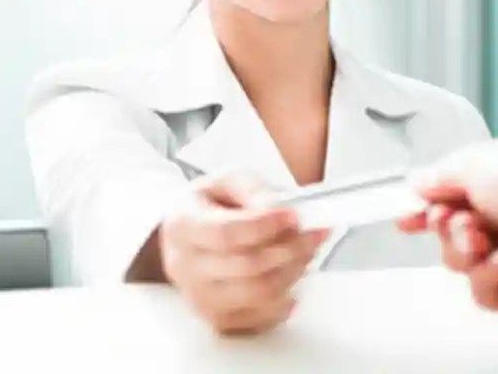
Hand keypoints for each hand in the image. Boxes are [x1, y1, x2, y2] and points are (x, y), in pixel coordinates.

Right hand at [160, 171, 328, 334]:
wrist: (192, 233)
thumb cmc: (213, 205)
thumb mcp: (230, 180)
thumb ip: (254, 189)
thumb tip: (276, 210)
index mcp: (183, 224)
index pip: (225, 233)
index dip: (264, 226)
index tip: (292, 215)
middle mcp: (184, 265)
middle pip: (245, 267)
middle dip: (289, 249)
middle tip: (314, 233)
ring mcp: (199, 297)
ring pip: (257, 295)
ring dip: (292, 272)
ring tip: (307, 252)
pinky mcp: (217, 318)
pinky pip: (260, 319)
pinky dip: (286, 299)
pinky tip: (293, 276)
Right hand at [400, 139, 497, 312]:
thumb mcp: (474, 164)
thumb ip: (440, 176)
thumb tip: (419, 181)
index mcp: (497, 184)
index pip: (450, 200)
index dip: (425, 211)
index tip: (407, 219)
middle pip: (450, 236)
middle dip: (447, 229)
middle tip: (459, 221)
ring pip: (462, 265)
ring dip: (464, 251)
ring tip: (483, 238)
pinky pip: (483, 292)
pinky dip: (489, 276)